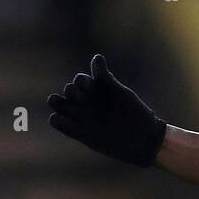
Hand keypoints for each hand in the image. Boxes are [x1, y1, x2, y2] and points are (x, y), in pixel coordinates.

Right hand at [47, 54, 165, 166]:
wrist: (141, 141)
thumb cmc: (135, 114)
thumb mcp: (122, 95)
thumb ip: (107, 79)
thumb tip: (95, 58)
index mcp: (98, 91)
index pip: (80, 80)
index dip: (82, 81)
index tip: (92, 87)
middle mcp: (88, 101)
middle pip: (68, 90)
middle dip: (72, 92)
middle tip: (84, 100)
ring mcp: (82, 117)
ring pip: (57, 103)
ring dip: (57, 102)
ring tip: (69, 108)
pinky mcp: (79, 133)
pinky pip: (56, 122)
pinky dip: (57, 120)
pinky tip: (70, 124)